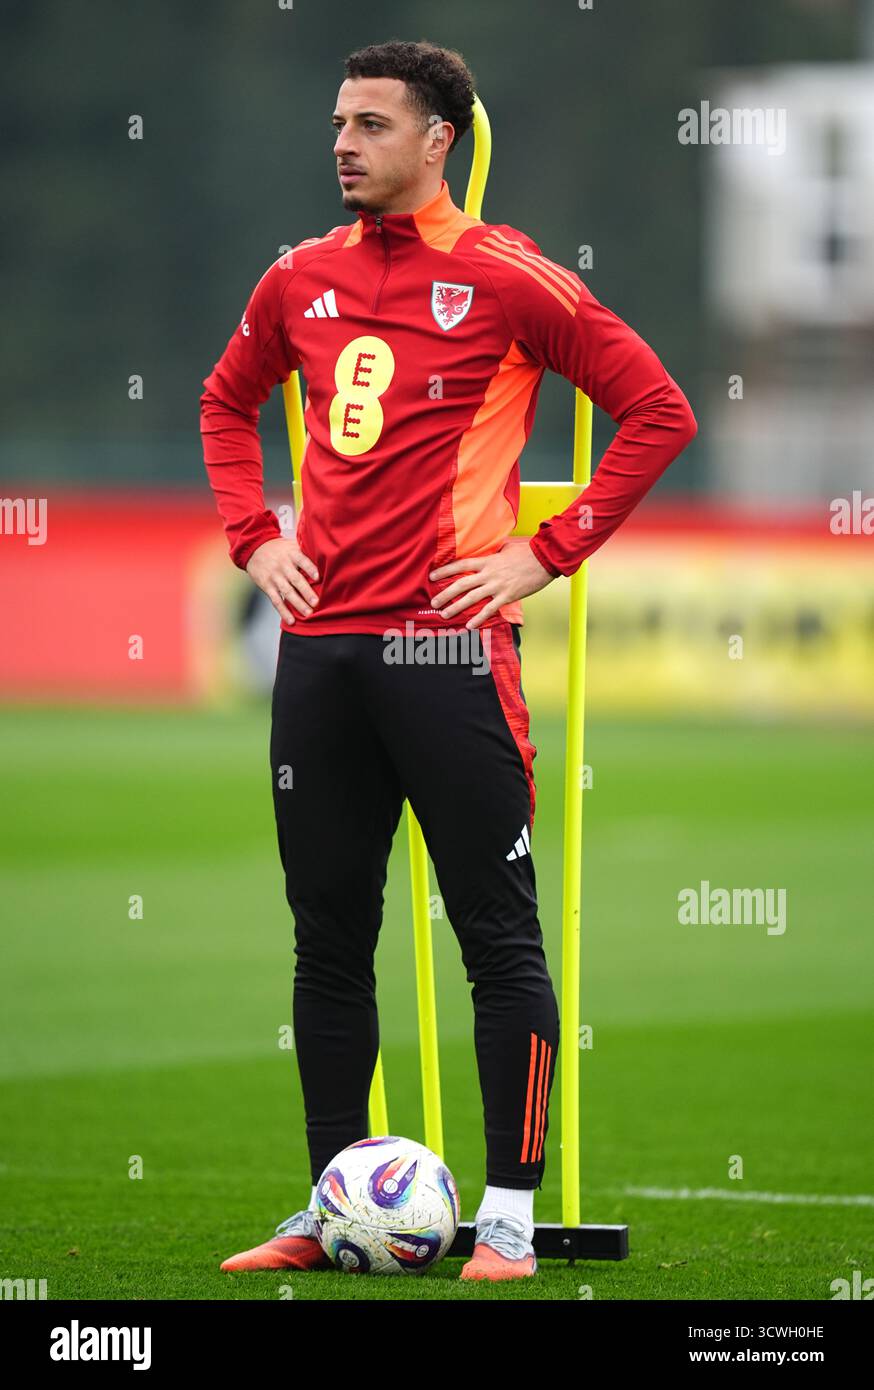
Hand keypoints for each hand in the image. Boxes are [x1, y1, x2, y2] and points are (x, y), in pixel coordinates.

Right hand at [246, 537, 319, 623]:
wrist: (255, 549)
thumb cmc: (280, 549)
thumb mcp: (292, 545)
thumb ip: (306, 551)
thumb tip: (328, 558)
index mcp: (291, 554)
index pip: (302, 561)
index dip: (310, 568)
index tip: (318, 577)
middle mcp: (283, 566)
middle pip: (296, 579)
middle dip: (306, 592)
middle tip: (316, 603)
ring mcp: (274, 577)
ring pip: (287, 592)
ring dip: (298, 604)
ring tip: (308, 613)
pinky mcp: (267, 586)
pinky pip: (276, 600)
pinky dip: (283, 611)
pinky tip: (291, 621)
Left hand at [429, 539, 554, 629]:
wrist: (545, 558)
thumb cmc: (527, 553)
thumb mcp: (506, 549)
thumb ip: (494, 553)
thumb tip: (489, 552)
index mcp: (488, 560)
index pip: (461, 565)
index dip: (445, 570)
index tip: (432, 576)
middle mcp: (489, 573)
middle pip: (462, 584)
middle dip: (445, 594)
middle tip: (433, 602)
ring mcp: (497, 586)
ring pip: (472, 598)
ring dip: (456, 607)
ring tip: (445, 614)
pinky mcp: (507, 596)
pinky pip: (489, 609)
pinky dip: (478, 618)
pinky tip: (469, 625)